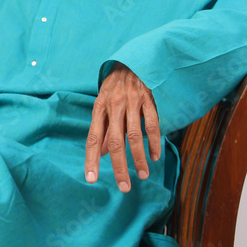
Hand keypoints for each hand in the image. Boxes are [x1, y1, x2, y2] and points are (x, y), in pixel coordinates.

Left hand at [84, 62, 160, 192]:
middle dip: (119, 167)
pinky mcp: (148, 98)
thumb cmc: (115, 86)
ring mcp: (131, 102)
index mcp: (99, 108)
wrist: (132, 59)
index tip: (91, 179)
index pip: (93, 138)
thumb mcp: (104, 104)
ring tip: (142, 175)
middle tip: (124, 187)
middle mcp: (113, 106)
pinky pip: (152, 124)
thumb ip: (104, 128)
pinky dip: (154, 142)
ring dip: (139, 158)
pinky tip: (155, 156)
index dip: (91, 159)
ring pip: (135, 136)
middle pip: (115, 141)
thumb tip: (101, 152)